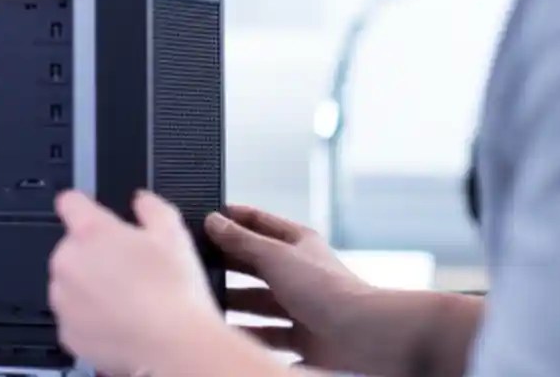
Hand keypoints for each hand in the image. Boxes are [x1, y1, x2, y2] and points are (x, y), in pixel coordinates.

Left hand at [48, 190, 227, 375]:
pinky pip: (75, 316)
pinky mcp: (68, 333)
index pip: (70, 202)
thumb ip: (151, 207)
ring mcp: (64, 301)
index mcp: (91, 233)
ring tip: (129, 297)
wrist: (173, 346)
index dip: (82, 204)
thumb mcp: (173, 233)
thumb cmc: (172, 292)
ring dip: (91, 285)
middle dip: (95, 254)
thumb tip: (142, 202)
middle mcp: (69, 264)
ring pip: (72, 284)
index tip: (87, 210)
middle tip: (129, 267)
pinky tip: (122, 319)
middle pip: (73, 248)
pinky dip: (91, 317)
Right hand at [207, 205, 451, 376]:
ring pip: (260, 306)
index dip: (235, 219)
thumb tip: (213, 221)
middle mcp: (301, 273)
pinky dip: (253, 342)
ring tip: (204, 306)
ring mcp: (303, 308)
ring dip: (236, 307)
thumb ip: (241, 240)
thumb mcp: (275, 256)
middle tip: (195, 266)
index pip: (261, 223)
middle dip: (229, 266)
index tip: (207, 218)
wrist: (364, 337)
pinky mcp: (305, 341)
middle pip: (256, 266)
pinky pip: (272, 340)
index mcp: (299, 244)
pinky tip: (232, 340)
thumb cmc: (327, 289)